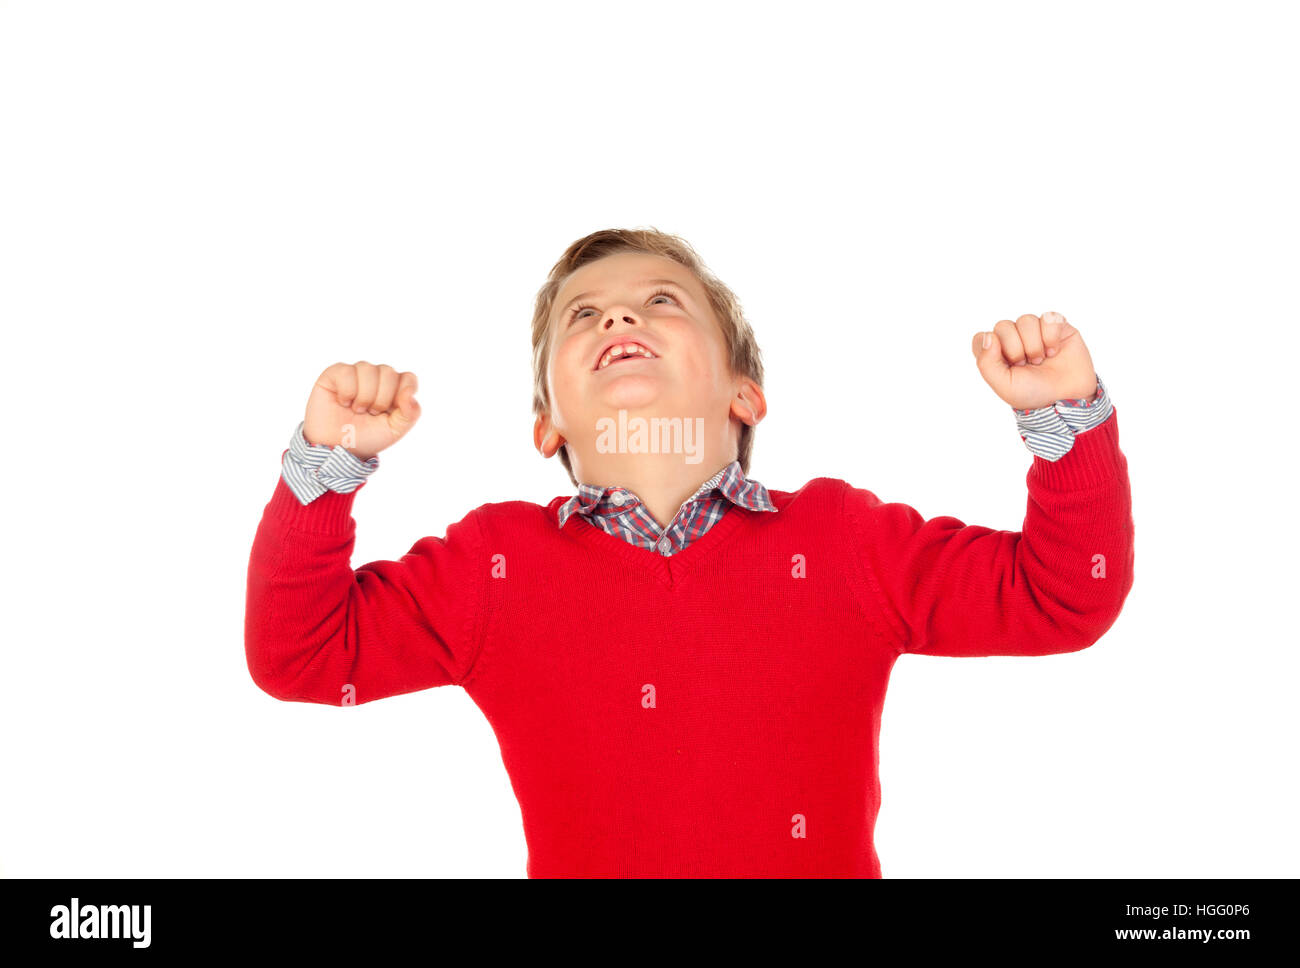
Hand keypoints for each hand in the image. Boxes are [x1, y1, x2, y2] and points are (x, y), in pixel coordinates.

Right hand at [303, 361, 420, 459]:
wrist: (337, 447)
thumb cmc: (366, 438)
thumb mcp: (394, 430)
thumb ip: (410, 413)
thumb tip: (410, 393)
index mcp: (394, 390)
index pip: (408, 378)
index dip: (403, 393)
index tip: (392, 410)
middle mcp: (376, 378)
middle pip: (388, 372)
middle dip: (381, 398)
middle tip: (371, 413)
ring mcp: (356, 374)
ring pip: (367, 368)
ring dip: (363, 396)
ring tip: (357, 410)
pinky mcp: (335, 374)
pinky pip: (346, 371)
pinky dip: (347, 391)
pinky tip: (343, 402)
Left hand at [971, 312, 1097, 409]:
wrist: (1066, 397)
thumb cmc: (1034, 392)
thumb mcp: (1004, 385)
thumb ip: (987, 363)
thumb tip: (988, 336)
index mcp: (996, 353)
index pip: (981, 338)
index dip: (991, 350)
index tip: (1006, 365)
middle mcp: (1013, 339)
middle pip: (1003, 326)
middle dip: (1016, 349)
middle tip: (1026, 364)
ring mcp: (1034, 331)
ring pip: (1026, 320)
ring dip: (1034, 345)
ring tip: (1041, 360)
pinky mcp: (1056, 326)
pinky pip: (1049, 317)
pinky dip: (1051, 336)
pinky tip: (1054, 350)